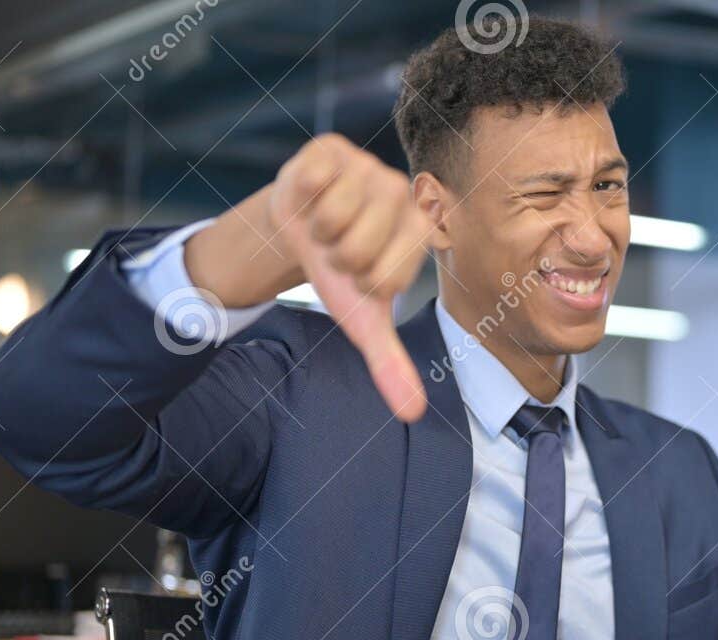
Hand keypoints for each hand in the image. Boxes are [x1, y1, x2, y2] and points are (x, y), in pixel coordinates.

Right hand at [187, 134, 431, 420]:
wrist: (297, 228)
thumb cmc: (340, 274)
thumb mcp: (362, 319)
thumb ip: (390, 363)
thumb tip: (414, 414)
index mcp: (420, 233)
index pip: (386, 279)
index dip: (361, 285)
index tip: (360, 274)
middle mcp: (402, 193)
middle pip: (357, 251)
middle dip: (336, 260)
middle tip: (339, 248)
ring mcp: (368, 165)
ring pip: (332, 219)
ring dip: (317, 232)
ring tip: (325, 224)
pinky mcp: (332, 147)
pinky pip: (312, 184)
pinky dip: (300, 200)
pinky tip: (311, 197)